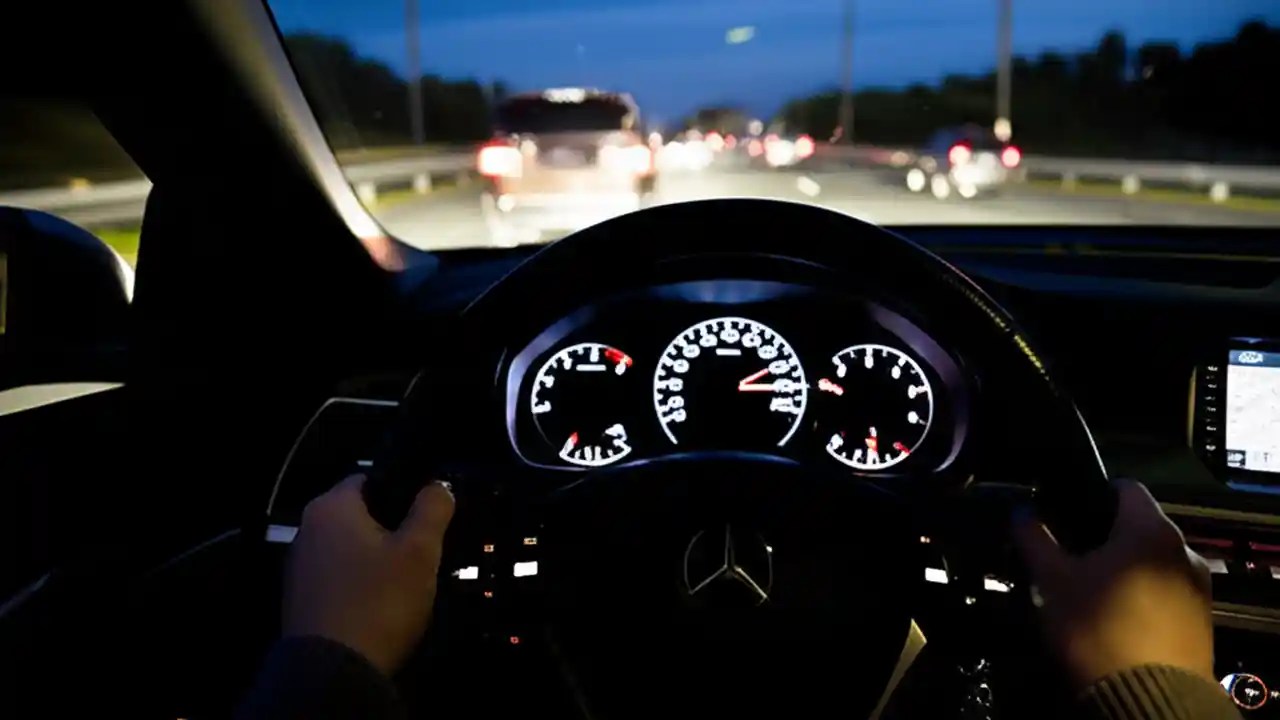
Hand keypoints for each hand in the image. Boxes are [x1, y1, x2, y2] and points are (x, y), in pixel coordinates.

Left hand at [283, 475, 454, 674]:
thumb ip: (432, 509)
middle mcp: (307, 529)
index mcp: (331, 507)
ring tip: (408, 581)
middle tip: (425, 550)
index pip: (370, 479)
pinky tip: (381, 605)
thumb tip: (439, 485)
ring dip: (375, 559)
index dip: (403, 492)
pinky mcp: (301, 601)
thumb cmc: (379, 600)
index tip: (429, 516)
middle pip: (359, 516)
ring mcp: (299, 567)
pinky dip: (359, 585)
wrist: (333, 672)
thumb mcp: (420, 551)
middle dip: (391, 529)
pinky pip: (338, 579)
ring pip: (349, 549)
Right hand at [1014, 479, 1214, 688]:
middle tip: (1072, 556)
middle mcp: (1183, 548)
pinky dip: (1144, 595)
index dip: (1094, 493)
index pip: (1125, 486)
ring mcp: (1198, 585)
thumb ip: (1035, 539)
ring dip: (1127, 568)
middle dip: (1108, 536)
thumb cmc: (1096, 625)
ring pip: (1154, 561)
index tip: (1067, 512)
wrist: (1146, 697)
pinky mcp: (1202, 619)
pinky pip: (1167, 592)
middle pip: (1140, 526)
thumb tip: (1020, 511)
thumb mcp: (1052, 581)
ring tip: (1092, 591)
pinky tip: (1118, 618)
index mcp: (1149, 528)